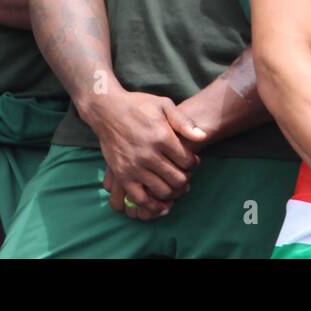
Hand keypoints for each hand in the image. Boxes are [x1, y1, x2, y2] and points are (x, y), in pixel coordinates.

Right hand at [86, 89, 206, 217]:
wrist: (107, 110)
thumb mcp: (164, 105)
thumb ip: (184, 122)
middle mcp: (148, 154)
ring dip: (173, 193)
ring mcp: (134, 167)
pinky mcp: (122, 175)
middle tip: (186, 176)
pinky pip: (139, 198)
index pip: (187, 161)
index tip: (192, 161)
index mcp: (162, 137)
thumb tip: (202, 137)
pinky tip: (161, 205)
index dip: (194, 164)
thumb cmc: (138, 105)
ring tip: (175, 186)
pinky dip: (152, 206)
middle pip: (177, 179)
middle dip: (186, 180)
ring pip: (162, 191)